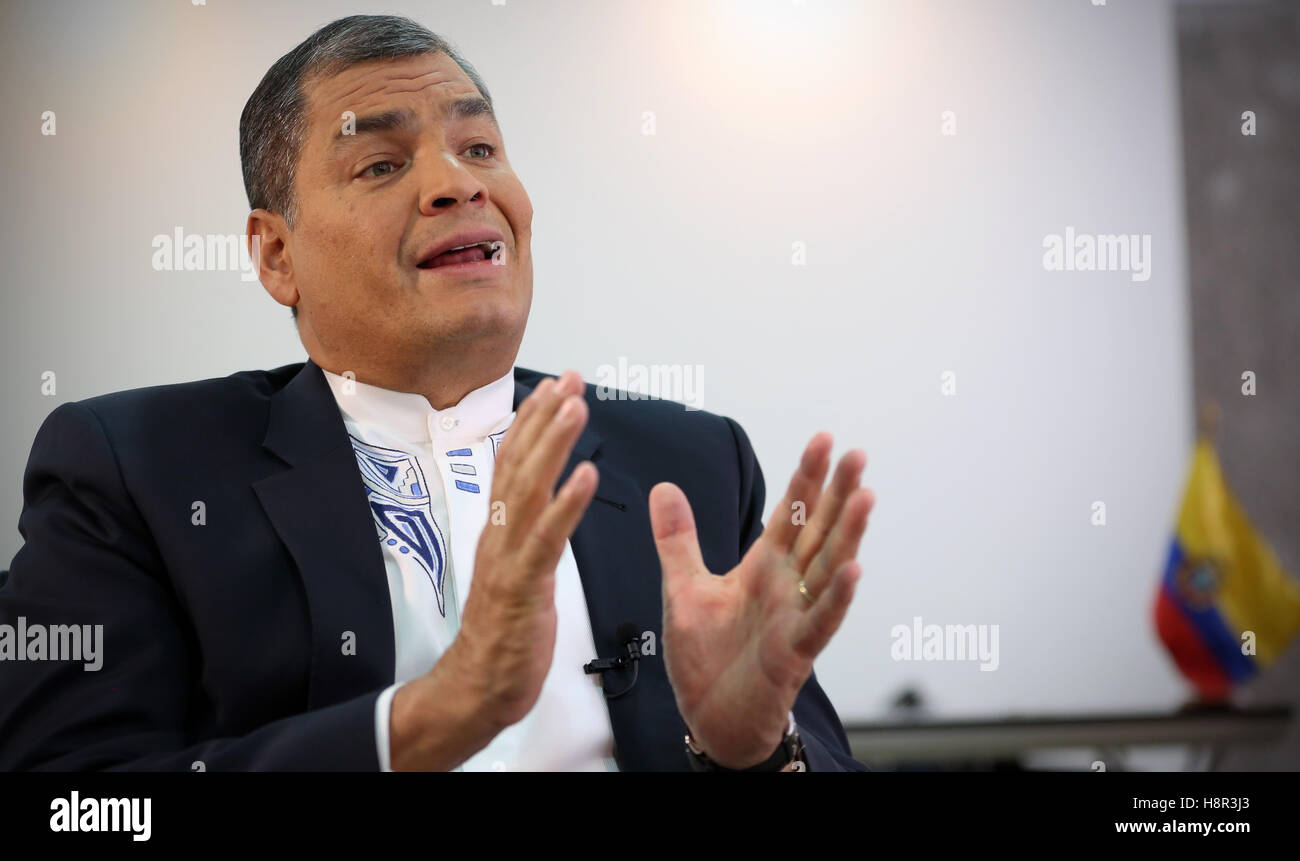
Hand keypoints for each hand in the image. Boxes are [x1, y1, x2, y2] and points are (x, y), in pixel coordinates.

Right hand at [440, 370, 597, 729]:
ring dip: (554, 445)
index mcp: (499, 527)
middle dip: (545, 417)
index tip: (555, 385)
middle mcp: (499, 533)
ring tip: (576, 408)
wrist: (477, 686)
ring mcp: (508, 557)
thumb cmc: (502, 631)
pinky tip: (586, 477)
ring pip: (528, 490)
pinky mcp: (522, 586)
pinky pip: (545, 539)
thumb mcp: (513, 567)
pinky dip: (565, 505)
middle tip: (570, 379)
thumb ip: (524, 530)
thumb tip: (540, 496)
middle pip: (519, 463)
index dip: (533, 420)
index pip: (513, 461)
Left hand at [651, 432, 872, 767]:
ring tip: (865, 497)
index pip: (790, 513)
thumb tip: (664, 488)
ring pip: (828, 569)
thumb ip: (678, 539)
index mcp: (763, 567)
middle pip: (818, 532)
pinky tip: (854, 570)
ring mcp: (795, 618)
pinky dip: (837, 597)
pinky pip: (820, 621)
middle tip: (856, 455)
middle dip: (837, 494)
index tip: (824, 440)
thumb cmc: (706, 657)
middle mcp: (786, 587)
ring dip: (848, 534)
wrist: (711, 718)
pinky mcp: (795, 652)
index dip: (806, 477)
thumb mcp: (684, 588)